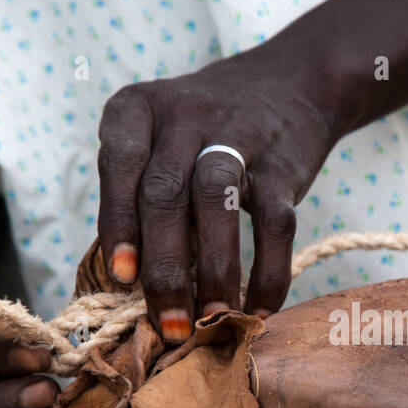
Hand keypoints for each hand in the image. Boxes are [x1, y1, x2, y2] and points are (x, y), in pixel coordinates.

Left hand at [96, 49, 338, 339]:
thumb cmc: (200, 134)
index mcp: (137, 109)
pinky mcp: (283, 163)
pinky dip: (268, 270)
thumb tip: (132, 286)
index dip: (119, 224)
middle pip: (166, 193)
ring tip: (211, 320)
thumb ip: (139, 197)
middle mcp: (184, 114)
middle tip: (167, 324)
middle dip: (165, 267)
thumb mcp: (158, 142)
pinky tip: (258, 307)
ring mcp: (237, 134)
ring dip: (213, 269)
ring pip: (217, 201)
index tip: (123, 279)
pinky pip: (276, 222)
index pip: (120, 165)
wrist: (288, 84)